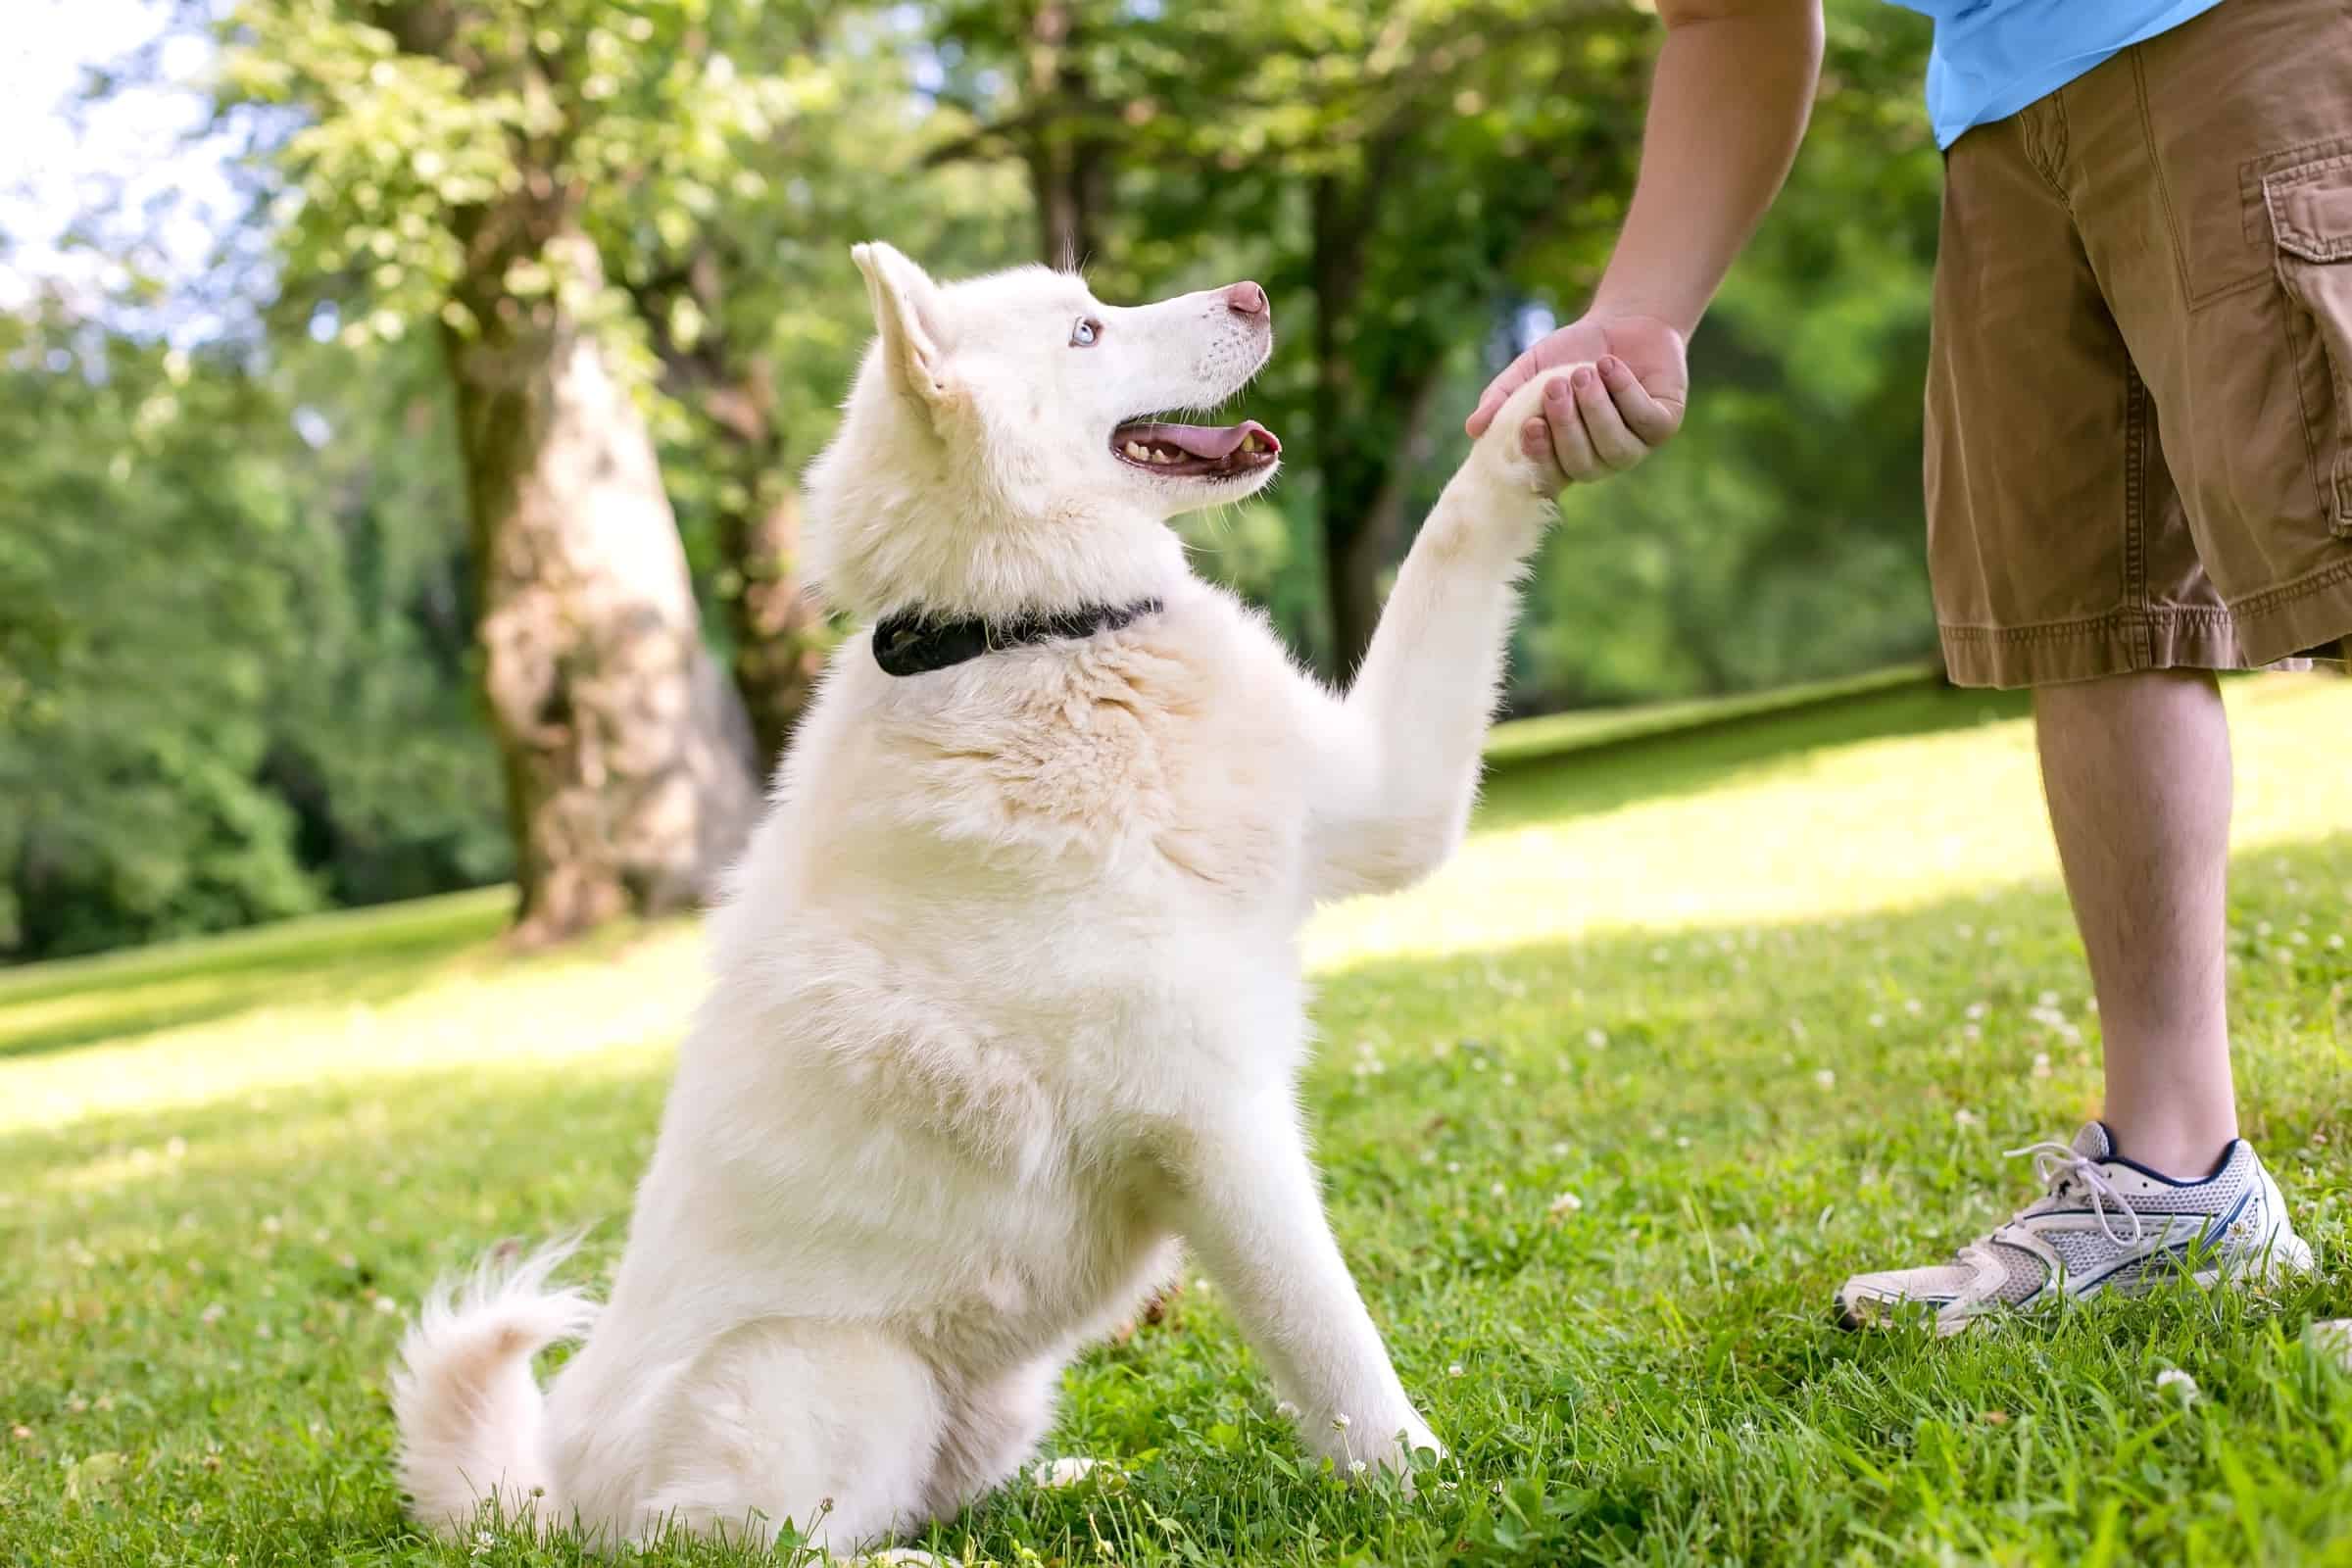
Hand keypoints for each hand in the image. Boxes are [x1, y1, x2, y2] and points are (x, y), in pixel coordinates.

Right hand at [1465, 313, 1687, 486]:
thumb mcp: (1531, 371)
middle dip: (1567, 426)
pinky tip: (1610, 366)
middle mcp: (1600, 460)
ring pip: (1614, 447)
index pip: (1550, 477)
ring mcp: (1634, 447)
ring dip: (1596, 408)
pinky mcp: (1664, 426)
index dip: (1540, 459)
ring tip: (1583, 371)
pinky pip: (1644, 420)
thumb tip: (1473, 427)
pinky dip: (1624, 391)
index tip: (1529, 426)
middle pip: (1581, 464)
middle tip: (1556, 385)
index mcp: (1564, 456)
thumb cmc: (1572, 353)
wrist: (1624, 322)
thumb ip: (1502, 396)